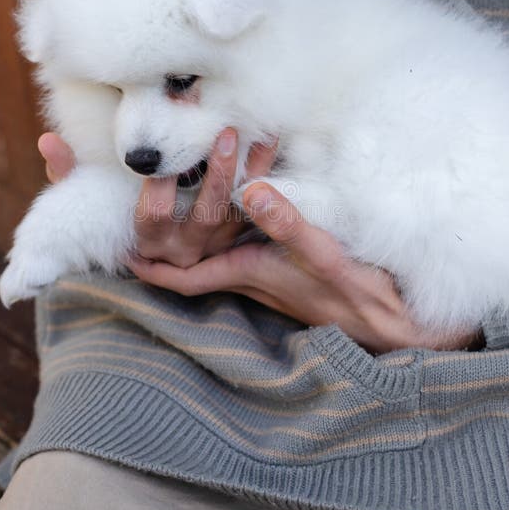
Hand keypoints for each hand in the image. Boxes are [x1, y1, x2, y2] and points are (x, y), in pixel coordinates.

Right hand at [38, 129, 277, 266]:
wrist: (157, 253)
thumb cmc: (114, 215)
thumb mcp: (88, 198)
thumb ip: (68, 173)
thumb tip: (49, 142)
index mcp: (147, 240)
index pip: (153, 214)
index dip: (160, 184)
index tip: (167, 148)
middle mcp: (183, 249)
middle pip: (205, 215)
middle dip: (216, 173)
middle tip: (224, 131)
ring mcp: (214, 246)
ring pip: (237, 211)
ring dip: (249, 172)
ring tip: (255, 132)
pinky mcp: (236, 235)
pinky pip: (255, 207)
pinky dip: (265, 174)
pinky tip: (272, 141)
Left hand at [128, 182, 481, 354]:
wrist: (384, 317)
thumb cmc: (351, 290)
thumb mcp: (319, 252)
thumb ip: (287, 221)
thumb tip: (251, 191)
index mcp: (247, 272)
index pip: (186, 275)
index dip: (153, 267)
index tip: (124, 257)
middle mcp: (249, 275)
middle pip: (196, 260)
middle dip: (169, 241)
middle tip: (144, 214)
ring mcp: (267, 273)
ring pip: (219, 252)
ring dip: (201, 228)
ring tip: (184, 200)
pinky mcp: (285, 267)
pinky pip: (244, 246)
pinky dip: (233, 226)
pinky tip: (240, 205)